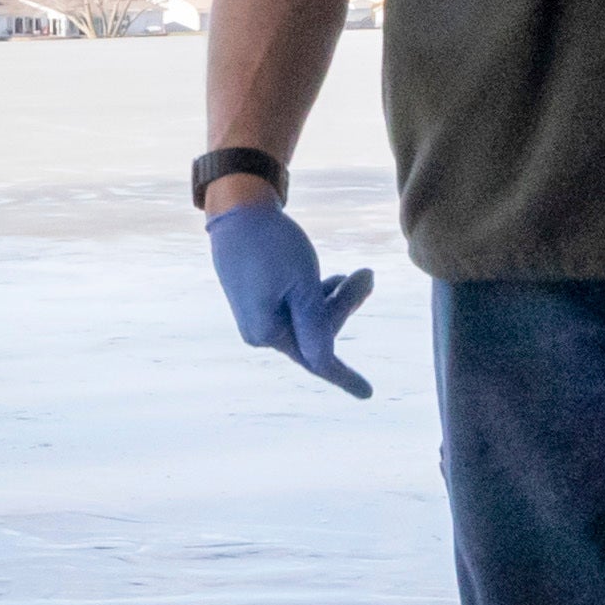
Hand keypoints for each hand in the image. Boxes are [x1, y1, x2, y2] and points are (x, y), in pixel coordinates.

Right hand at [207, 197, 376, 396]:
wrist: (237, 210)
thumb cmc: (272, 245)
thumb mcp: (303, 284)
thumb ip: (317, 324)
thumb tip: (324, 363)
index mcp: (268, 332)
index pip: (316, 359)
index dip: (344, 376)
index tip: (367, 394)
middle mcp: (259, 332)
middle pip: (315, 334)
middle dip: (344, 308)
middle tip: (367, 274)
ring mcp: (257, 316)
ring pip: (308, 319)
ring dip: (334, 300)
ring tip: (358, 274)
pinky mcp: (258, 300)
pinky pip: (294, 308)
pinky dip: (316, 296)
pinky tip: (333, 279)